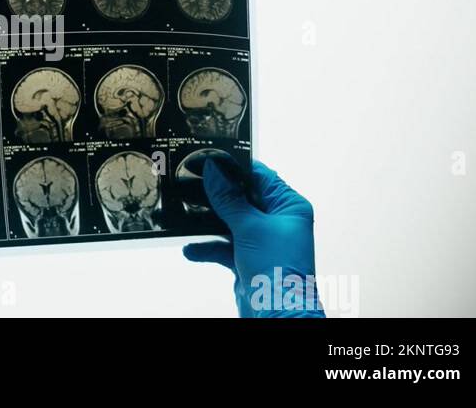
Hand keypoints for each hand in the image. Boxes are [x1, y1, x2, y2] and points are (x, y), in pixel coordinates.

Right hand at [183, 159, 323, 317]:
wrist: (277, 315)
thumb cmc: (279, 272)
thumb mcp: (249, 227)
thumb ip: (228, 198)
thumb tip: (214, 170)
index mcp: (289, 207)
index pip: (260, 177)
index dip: (235, 168)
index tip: (210, 160)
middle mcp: (278, 222)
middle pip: (241, 199)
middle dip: (216, 197)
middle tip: (191, 186)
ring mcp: (262, 241)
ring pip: (229, 222)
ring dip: (208, 225)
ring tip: (185, 218)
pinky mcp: (248, 259)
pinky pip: (224, 246)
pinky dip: (208, 247)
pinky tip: (191, 250)